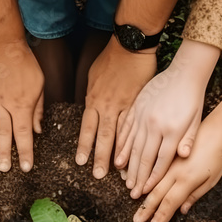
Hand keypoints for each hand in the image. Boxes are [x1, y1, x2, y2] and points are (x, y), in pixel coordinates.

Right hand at [0, 41, 44, 171]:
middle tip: (9, 171)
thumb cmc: (24, 62)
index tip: (27, 167)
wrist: (2, 43)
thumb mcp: (39, 83)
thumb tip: (38, 130)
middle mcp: (9, 104)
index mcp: (25, 103)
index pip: (26, 132)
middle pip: (10, 134)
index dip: (27, 151)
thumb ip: (38, 108)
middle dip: (10, 154)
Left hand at [76, 38, 155, 178]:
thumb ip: (92, 95)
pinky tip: (138, 154)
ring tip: (121, 173)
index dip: (84, 145)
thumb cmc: (111, 59)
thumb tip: (90, 108)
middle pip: (103, 136)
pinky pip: (137, 126)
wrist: (131, 45)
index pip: (87, 128)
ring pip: (121, 135)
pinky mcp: (141, 104)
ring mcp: (125, 106)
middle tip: (98, 176)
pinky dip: (136, 141)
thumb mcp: (93, 76)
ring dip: (120, 155)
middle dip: (100, 158)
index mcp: (94, 100)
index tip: (80, 162)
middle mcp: (108, 106)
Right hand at [115, 39, 219, 198]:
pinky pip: (126, 131)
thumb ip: (189, 139)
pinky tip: (119, 159)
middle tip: (133, 193)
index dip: (153, 178)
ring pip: (133, 146)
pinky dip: (121, 147)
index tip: (147, 191)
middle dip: (138, 177)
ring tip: (126, 181)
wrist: (183, 72)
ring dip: (129, 166)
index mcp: (172, 130)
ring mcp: (143, 116)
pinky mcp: (136, 108)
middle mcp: (155, 125)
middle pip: (144, 157)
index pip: (161, 160)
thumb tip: (183, 157)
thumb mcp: (197, 120)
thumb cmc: (193, 99)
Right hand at [132, 117, 221, 221]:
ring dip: (138, 186)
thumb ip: (195, 194)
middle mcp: (174, 168)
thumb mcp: (212, 179)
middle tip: (136, 220)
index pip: (170, 201)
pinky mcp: (166, 145)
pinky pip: (147, 157)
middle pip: (155, 190)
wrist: (221, 127)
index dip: (160, 215)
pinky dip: (137, 166)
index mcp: (187, 178)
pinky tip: (130, 170)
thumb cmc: (219, 155)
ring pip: (148, 173)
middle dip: (145, 207)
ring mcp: (168, 156)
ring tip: (130, 195)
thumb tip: (181, 210)